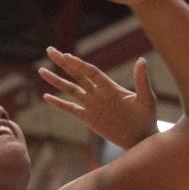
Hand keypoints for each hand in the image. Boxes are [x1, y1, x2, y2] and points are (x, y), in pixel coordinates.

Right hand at [39, 46, 158, 150]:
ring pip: (70, 90)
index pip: (91, 72)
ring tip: (41, 70)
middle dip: (63, 63)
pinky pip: (70, 109)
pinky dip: (58, 103)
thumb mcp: (146, 98)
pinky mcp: (88, 118)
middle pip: (77, 75)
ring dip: (56, 81)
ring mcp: (91, 105)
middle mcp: (98, 93)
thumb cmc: (146, 118)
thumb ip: (141, 80)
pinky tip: (46, 97)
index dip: (78, 64)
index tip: (66, 56)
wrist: (141, 138)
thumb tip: (141, 60)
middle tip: (50, 51)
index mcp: (111, 87)